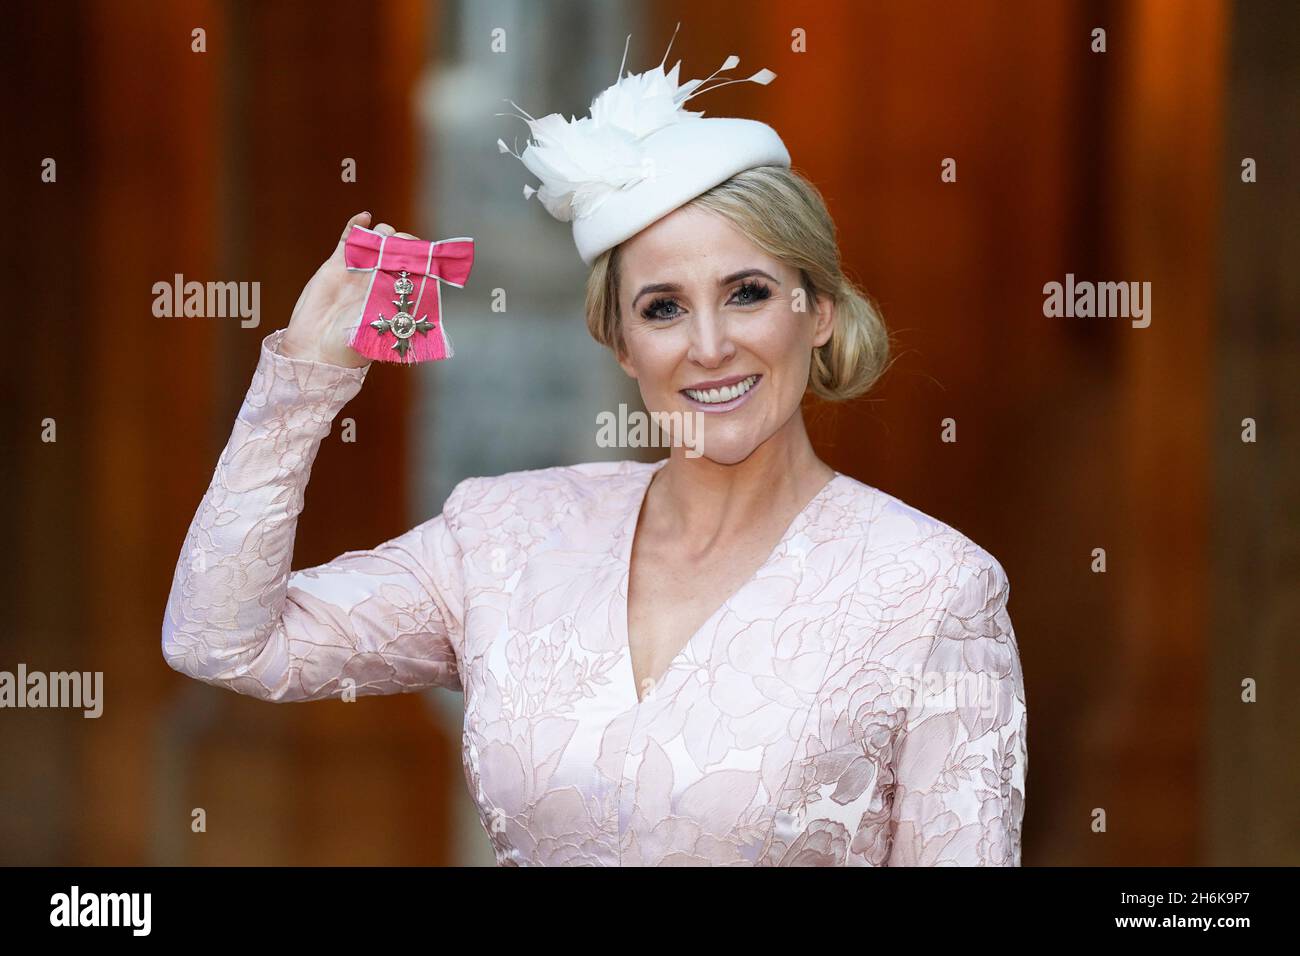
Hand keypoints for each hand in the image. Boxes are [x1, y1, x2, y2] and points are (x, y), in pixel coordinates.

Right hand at [280, 213, 422, 367]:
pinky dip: (357, 224)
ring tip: (381, 241)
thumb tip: (418, 310)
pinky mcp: (337, 263)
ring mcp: (360, 268)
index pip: (416, 268)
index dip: (422, 258)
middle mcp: (381, 279)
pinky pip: (349, 237)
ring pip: (378, 239)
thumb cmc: (351, 347)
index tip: (424, 257)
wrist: (315, 349)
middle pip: (399, 248)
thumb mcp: (382, 332)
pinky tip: (364, 217)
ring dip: (383, 234)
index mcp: (397, 294)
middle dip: (403, 243)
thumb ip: (398, 316)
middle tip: (399, 250)